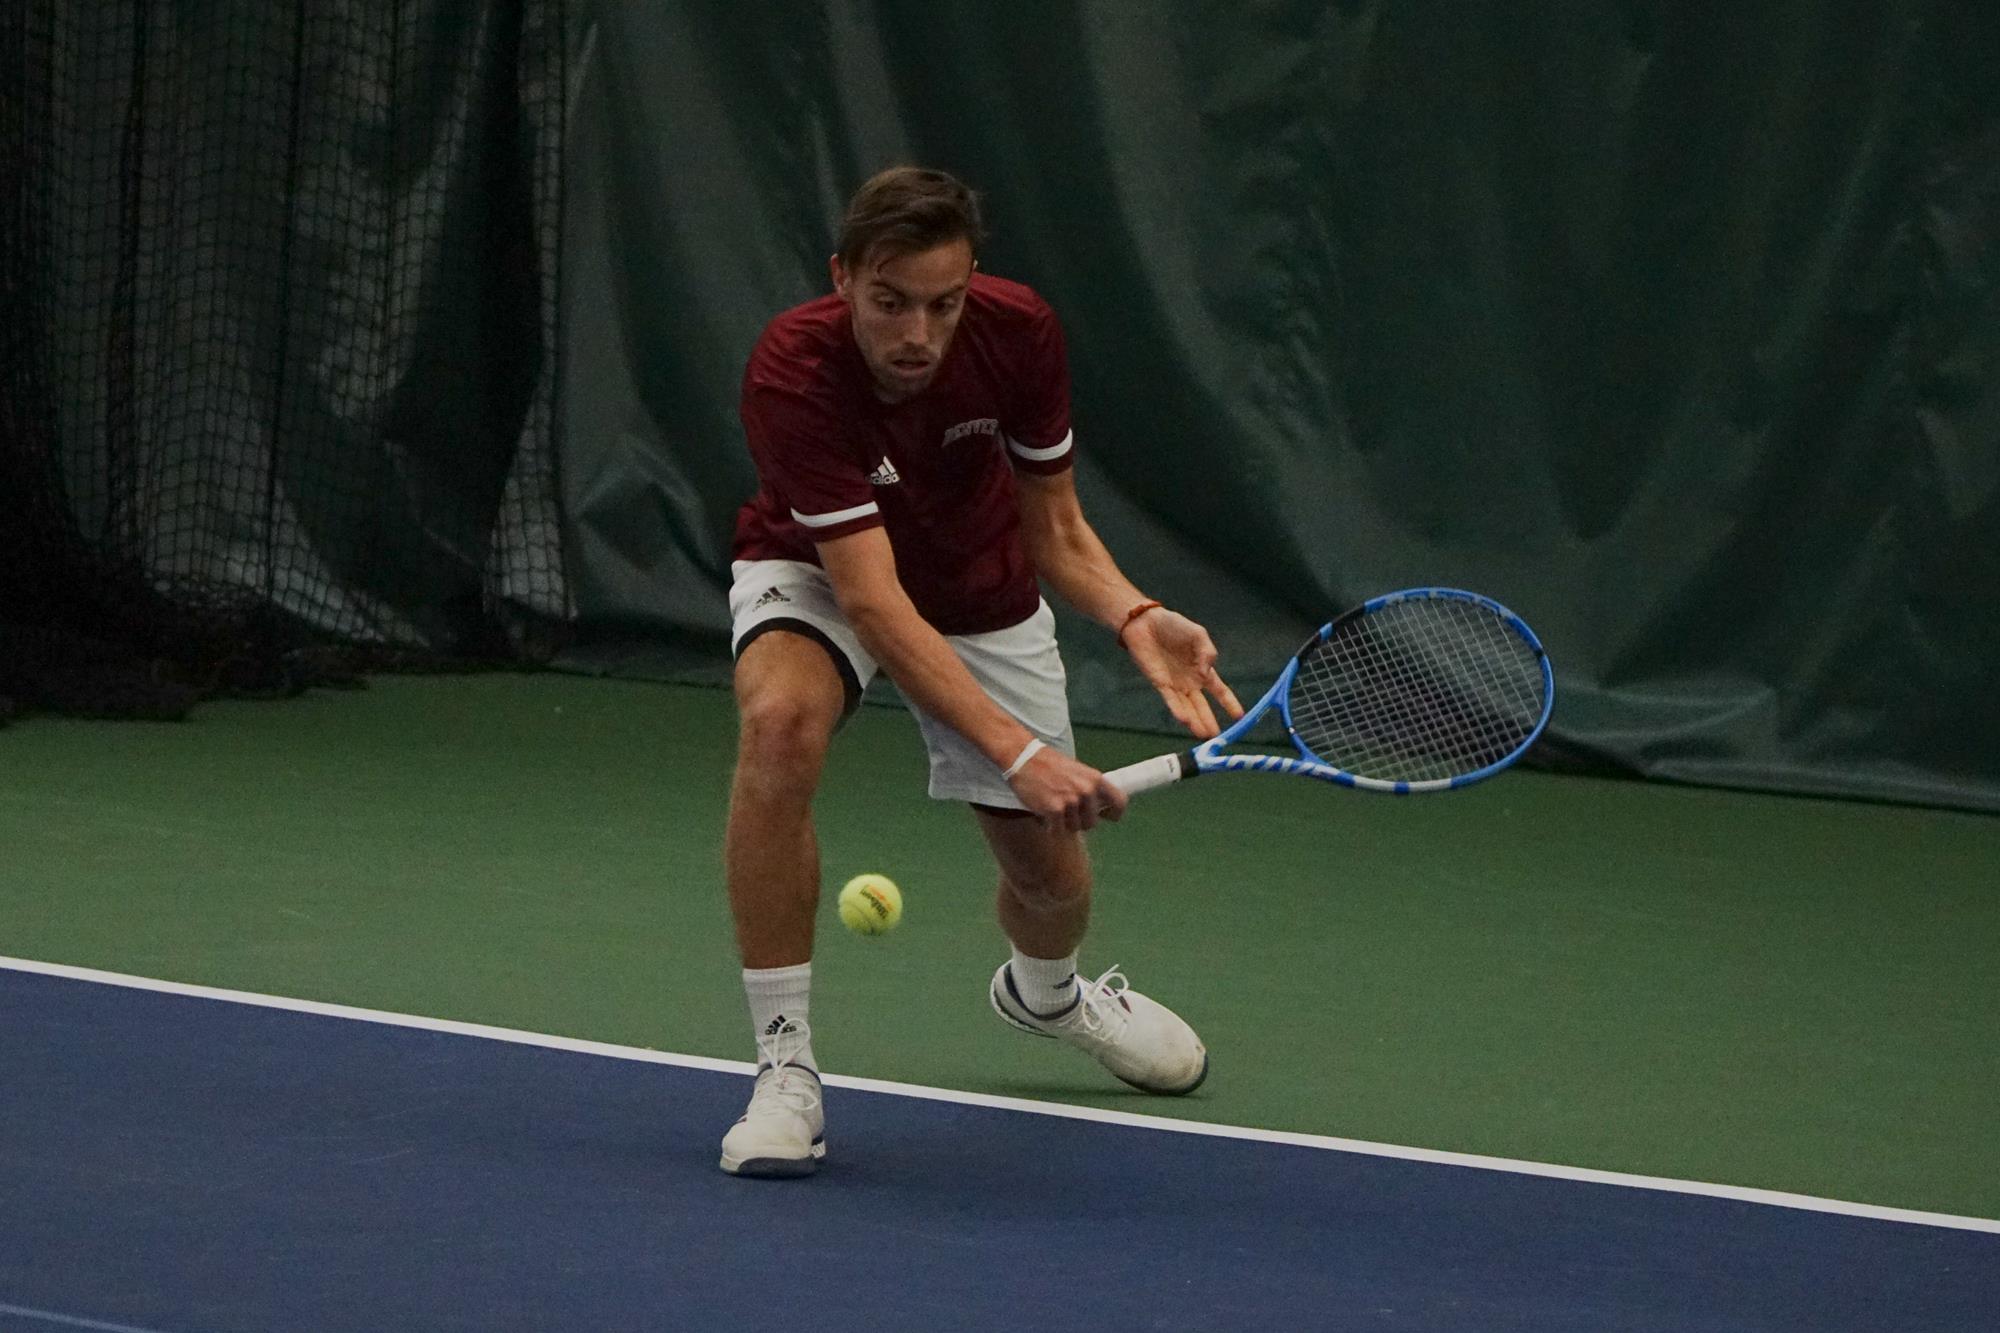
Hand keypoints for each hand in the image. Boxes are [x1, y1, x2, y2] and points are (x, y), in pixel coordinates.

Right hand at [1005, 746, 1126, 831]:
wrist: (1023, 757)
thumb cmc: (1048, 764)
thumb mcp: (1077, 771)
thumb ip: (1089, 787)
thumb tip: (1100, 807)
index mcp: (1096, 779)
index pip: (1120, 802)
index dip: (1114, 813)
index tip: (1106, 816)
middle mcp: (1087, 790)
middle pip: (1092, 823)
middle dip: (1080, 821)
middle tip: (1066, 811)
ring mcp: (1071, 801)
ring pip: (1074, 828)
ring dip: (1063, 823)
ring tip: (1052, 807)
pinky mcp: (1054, 810)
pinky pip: (1057, 830)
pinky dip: (1049, 827)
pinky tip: (1043, 814)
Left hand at [1120, 607, 1243, 738]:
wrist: (1145, 622)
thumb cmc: (1173, 626)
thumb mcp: (1198, 635)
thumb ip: (1207, 652)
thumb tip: (1206, 674)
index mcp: (1202, 669)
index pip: (1219, 690)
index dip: (1229, 703)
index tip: (1240, 717)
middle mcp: (1190, 681)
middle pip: (1203, 705)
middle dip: (1209, 720)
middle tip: (1217, 736)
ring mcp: (1175, 684)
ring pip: (1188, 707)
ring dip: (1196, 721)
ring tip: (1203, 736)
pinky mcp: (1160, 683)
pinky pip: (1171, 699)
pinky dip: (1178, 710)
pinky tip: (1186, 720)